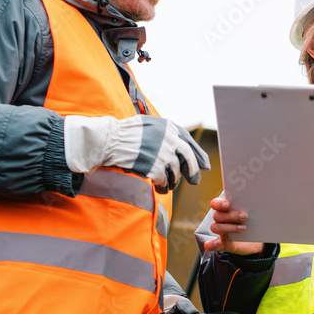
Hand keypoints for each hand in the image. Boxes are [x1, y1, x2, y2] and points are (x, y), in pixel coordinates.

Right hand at [63, 115, 209, 191]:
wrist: (108, 141)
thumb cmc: (125, 133)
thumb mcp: (148, 125)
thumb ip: (164, 133)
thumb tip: (180, 146)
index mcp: (169, 127)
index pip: (189, 142)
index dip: (199, 156)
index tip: (205, 166)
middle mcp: (169, 139)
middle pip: (189, 158)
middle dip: (193, 172)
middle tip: (194, 181)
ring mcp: (163, 154)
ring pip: (176, 172)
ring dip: (173, 181)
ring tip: (166, 184)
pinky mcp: (155, 167)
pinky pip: (163, 181)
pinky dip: (162, 186)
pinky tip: (158, 188)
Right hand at [201, 196, 264, 255]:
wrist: (258, 239)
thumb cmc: (255, 222)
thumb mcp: (255, 214)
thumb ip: (252, 207)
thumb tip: (258, 201)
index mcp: (226, 209)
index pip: (216, 204)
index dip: (219, 204)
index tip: (227, 205)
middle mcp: (221, 220)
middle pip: (218, 216)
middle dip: (231, 215)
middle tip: (245, 216)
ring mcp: (222, 232)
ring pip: (216, 228)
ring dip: (228, 227)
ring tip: (243, 228)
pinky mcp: (224, 244)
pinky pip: (213, 245)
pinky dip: (212, 244)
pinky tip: (218, 242)